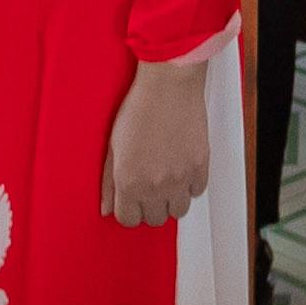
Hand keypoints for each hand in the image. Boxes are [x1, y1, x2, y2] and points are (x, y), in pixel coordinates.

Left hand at [100, 50, 216, 227]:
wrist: (169, 84)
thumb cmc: (139, 108)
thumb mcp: (113, 145)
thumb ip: (108, 181)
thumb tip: (106, 207)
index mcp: (129, 181)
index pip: (128, 220)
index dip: (128, 210)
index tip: (130, 200)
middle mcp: (155, 185)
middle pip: (154, 219)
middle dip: (149, 207)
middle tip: (148, 188)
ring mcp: (180, 178)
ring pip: (178, 211)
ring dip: (171, 201)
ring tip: (166, 182)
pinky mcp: (199, 166)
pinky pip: (197, 192)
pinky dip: (189, 186)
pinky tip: (180, 169)